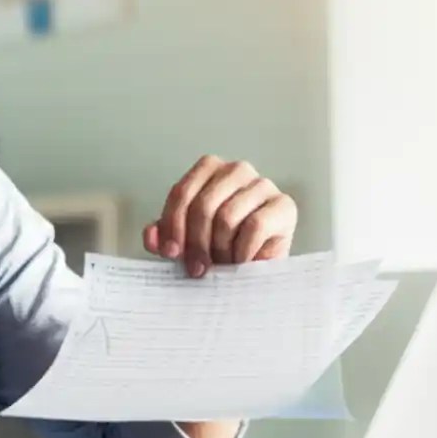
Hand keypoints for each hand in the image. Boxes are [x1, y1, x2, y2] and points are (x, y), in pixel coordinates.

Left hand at [143, 155, 297, 277]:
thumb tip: (151, 238)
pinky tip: (242, 262)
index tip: (170, 253)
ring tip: (223, 263)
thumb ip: (164, 237)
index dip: (172, 226)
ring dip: (220, 249)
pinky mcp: (285, 206)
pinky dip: (242, 251)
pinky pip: (254, 227)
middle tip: (197, 268)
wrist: (257, 267)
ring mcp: (264, 185)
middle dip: (196, 243)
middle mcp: (238, 170)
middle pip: (203, 205)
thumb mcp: (184, 241)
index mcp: (210, 168)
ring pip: (227, 218)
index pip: (181, 193)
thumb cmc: (218, 247)